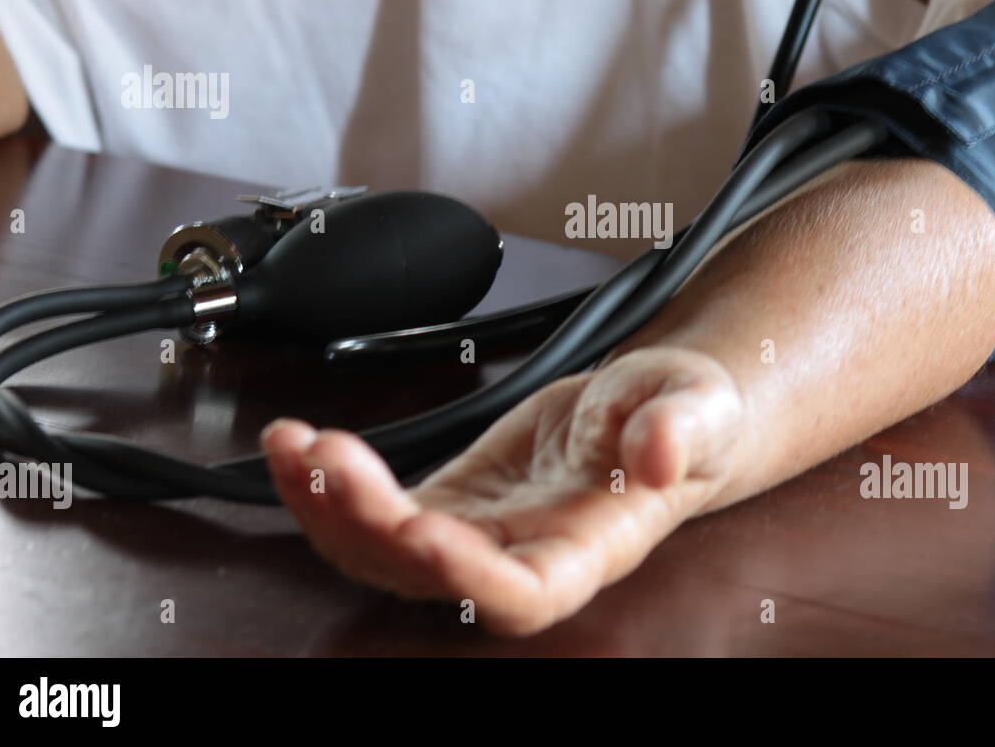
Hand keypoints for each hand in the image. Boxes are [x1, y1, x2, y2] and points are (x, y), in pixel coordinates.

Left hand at [261, 346, 749, 635]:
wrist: (652, 410)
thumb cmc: (686, 416)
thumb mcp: (698, 403)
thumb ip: (682, 427)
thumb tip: (660, 453)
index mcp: (589, 545)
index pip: (525, 592)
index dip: (469, 575)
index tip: (423, 527)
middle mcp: (524, 554)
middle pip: (431, 574)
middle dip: (370, 523)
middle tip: (333, 457)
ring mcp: (478, 532)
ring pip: (384, 553)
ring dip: (330, 508)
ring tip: (296, 446)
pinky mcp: (449, 500)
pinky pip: (376, 511)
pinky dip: (331, 484)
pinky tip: (300, 444)